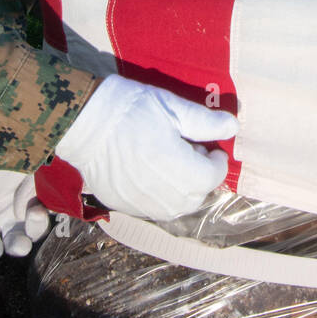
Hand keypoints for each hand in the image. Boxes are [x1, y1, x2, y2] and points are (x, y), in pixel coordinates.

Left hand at [0, 149, 50, 258]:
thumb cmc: (19, 138)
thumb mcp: (39, 156)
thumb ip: (43, 179)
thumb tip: (47, 203)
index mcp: (46, 187)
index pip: (56, 209)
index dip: (54, 215)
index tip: (44, 207)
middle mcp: (28, 201)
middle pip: (36, 228)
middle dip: (37, 228)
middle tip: (33, 213)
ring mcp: (6, 208)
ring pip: (14, 239)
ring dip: (18, 246)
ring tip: (18, 245)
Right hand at [54, 75, 237, 221]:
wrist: (84, 121)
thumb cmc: (131, 108)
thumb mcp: (172, 107)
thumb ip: (204, 122)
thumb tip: (232, 127)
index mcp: (175, 167)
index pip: (211, 178)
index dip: (217, 162)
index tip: (211, 147)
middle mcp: (159, 192)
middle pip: (196, 198)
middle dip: (202, 178)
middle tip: (191, 152)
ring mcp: (139, 203)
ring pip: (175, 209)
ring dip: (184, 191)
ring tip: (173, 164)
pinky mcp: (122, 205)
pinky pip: (152, 210)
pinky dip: (162, 198)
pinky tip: (154, 175)